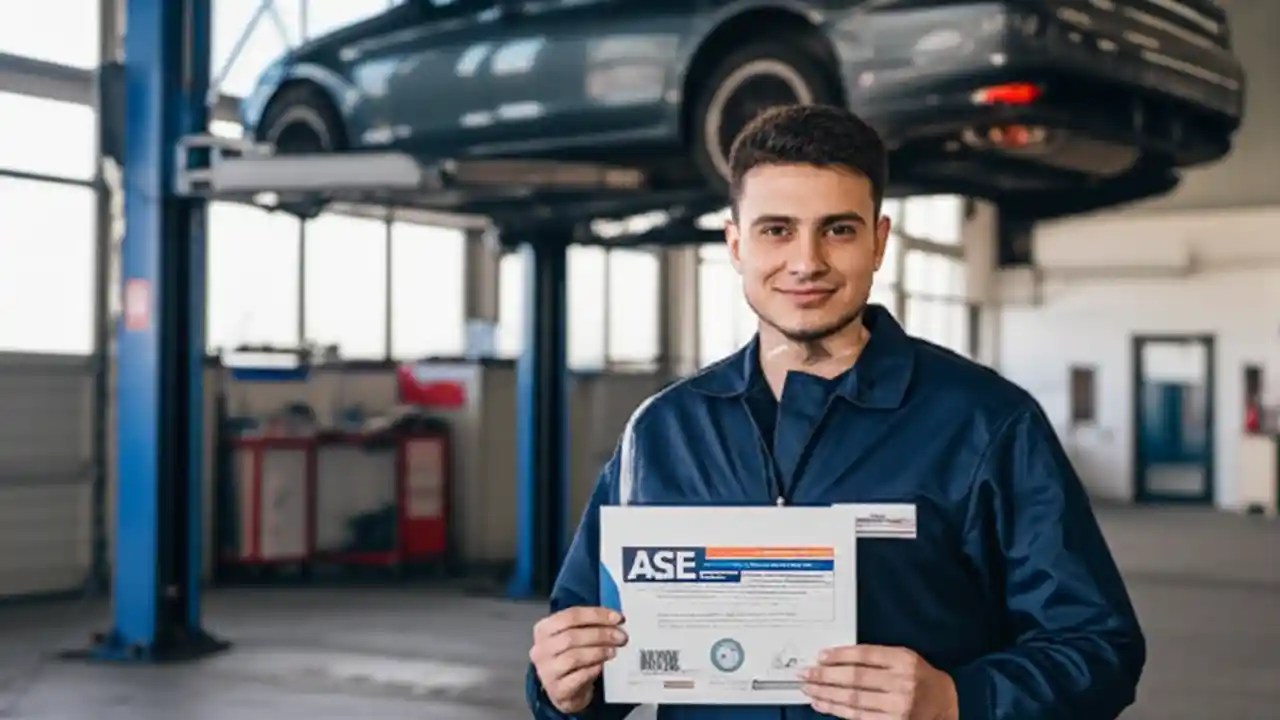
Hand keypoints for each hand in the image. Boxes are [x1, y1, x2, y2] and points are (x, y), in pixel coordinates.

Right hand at [529, 607, 628, 713]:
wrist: (564, 690)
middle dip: (601, 634)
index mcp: (544, 629)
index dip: (596, 615)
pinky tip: (602, 666)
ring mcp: (546, 671)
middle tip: (620, 637)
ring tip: (613, 651)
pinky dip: (593, 669)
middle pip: (572, 635)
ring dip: (598, 651)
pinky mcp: (557, 690)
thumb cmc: (571, 657)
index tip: (618, 618)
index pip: (570, 615)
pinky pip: (578, 677)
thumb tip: (615, 620)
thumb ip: (589, 625)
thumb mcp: (574, 637)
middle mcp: (541, 649)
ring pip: (574, 656)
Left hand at [799, 645, 958, 719]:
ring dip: (826, 694)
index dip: (839, 656)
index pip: (865, 656)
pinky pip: (858, 716)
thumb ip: (877, 657)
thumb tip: (837, 659)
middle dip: (825, 676)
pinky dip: (837, 710)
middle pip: (855, 678)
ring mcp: (898, 706)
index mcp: (904, 660)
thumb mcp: (905, 659)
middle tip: (805, 674)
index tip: (820, 657)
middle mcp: (902, 683)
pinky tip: (823, 704)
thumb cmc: (920, 679)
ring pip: (853, 699)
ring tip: (809, 689)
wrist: (945, 705)